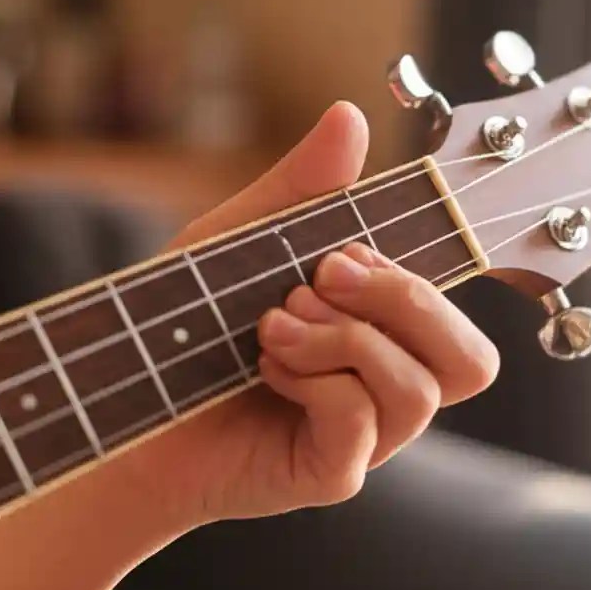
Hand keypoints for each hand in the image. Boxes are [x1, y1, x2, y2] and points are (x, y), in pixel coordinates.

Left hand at [132, 102, 498, 529]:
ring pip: (420, 390)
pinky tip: (264, 367)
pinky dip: (313, 380)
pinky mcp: (332, 472)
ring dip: (345, 341)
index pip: (459, 307)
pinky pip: (362, 420)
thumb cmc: (185, 325)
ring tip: (274, 328)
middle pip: (473, 360)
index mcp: (384, 331)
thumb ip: (301, 188)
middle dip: (404, 300)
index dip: (429, 268)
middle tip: (320, 278)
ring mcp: (367, 437)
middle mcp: (389, 386)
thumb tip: (349, 117)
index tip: (348, 246)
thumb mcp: (241, 240)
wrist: (118, 397)